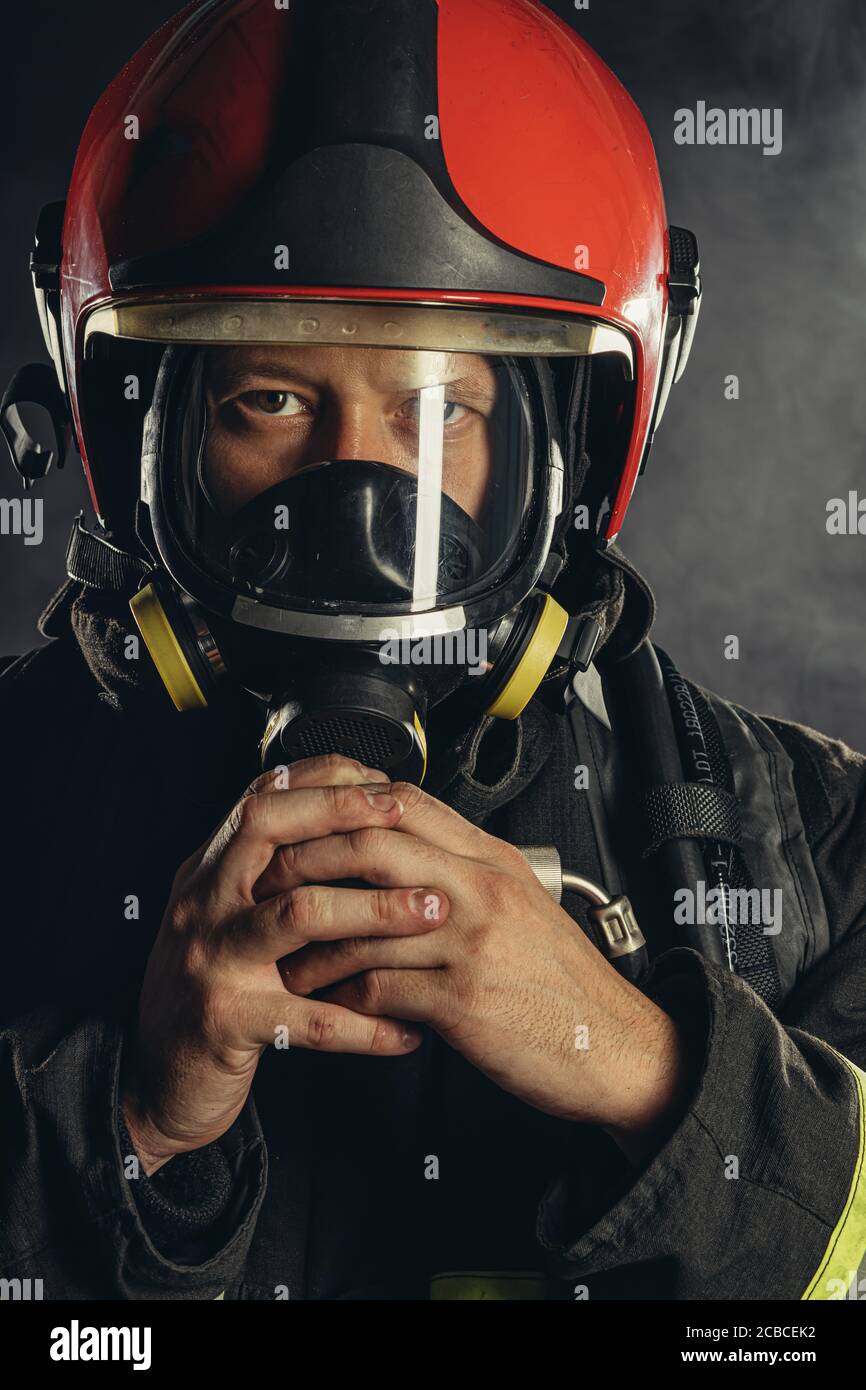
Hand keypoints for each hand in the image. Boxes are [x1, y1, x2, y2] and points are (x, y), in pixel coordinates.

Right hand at [120, 755, 441, 1174]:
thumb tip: (345, 815)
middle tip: (402, 822)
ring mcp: (213, 960)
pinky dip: (368, 1025)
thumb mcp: (224, 915)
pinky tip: (408, 1031)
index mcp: (208, 872)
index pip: (261, 797)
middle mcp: (203, 904)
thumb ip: (268, 870)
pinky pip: (312, 1019)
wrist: (156, 1077)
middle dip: (341, 813)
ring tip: (432, 912)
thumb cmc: (209, 988)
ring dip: (375, 908)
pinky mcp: (228, 1021)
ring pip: (299, 913)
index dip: (322, 779)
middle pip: (268, 828)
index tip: (379, 782)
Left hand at [264, 781, 695, 1156]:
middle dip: (308, 861)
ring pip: (364, 921)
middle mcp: (481, 891)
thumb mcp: (521, 904)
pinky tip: (330, 999)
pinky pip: (378, 986)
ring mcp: (472, 943)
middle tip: (271, 883)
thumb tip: (400, 851)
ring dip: (312, 942)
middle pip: (373, 845)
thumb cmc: (562, 981)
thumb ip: (464, 873)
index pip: (404, 802)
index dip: (341, 807)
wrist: (617, 1048)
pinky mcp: (463, 1001)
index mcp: (492, 860)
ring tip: (287, 955)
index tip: (302, 825)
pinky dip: (343, 993)